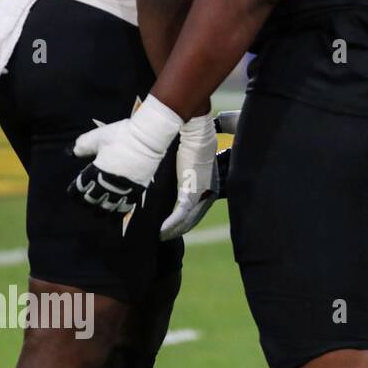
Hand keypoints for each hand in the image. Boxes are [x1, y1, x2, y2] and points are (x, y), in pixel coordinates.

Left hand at [71, 95, 182, 214]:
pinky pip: (128, 204)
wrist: (149, 137)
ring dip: (103, 209)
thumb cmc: (122, 135)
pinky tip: (118, 212)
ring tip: (100, 212)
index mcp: (96, 170)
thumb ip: (82, 146)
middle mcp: (108, 183)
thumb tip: (72, 153)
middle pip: (93, 199)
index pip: (80, 187)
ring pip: (109, 205)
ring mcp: (124, 187)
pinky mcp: (138, 188)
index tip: (73, 193)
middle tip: (85, 202)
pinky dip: (121, 210)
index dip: (75, 191)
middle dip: (87, 201)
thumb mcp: (97, 137)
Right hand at [159, 113, 219, 240]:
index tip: (171, 227)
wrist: (194, 130)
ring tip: (159, 237)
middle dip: (178, 230)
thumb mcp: (186, 160)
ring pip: (187, 221)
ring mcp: (202, 193)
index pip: (197, 209)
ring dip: (173, 231)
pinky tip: (160, 232)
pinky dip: (170, 225)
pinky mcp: (192, 192)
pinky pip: (180, 215)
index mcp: (209, 184)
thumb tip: (168, 173)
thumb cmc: (189, 140)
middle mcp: (209, 192)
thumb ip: (181, 170)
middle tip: (162, 237)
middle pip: (193, 219)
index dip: (185, 220)